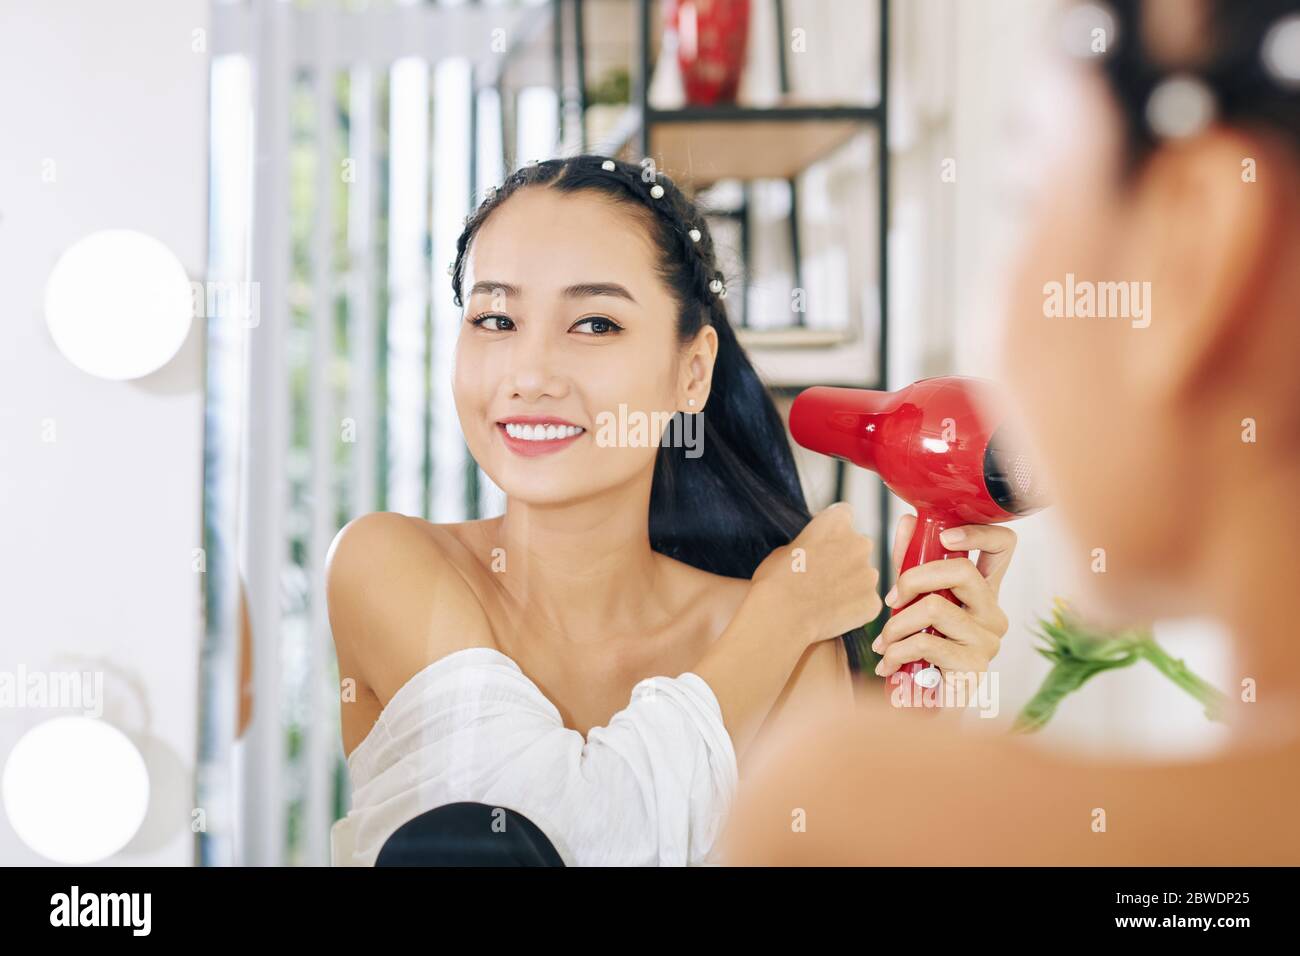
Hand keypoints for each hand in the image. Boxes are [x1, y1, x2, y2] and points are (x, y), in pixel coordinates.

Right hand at [751, 502, 882, 646]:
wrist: (781, 618)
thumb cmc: (775, 581)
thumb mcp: (785, 548)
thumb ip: (810, 542)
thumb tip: (816, 549)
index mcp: (836, 522)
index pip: (844, 514)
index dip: (833, 529)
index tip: (824, 542)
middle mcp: (859, 543)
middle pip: (859, 545)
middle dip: (846, 556)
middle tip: (824, 574)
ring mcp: (869, 574)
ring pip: (864, 575)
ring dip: (852, 582)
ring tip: (826, 598)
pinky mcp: (872, 601)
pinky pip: (866, 601)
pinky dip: (854, 607)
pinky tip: (833, 614)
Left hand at [871, 515, 1016, 680]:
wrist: (922, 707)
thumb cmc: (920, 651)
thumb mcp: (914, 601)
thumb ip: (911, 563)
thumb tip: (907, 521)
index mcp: (983, 591)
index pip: (1004, 546)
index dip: (978, 532)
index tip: (942, 536)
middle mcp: (994, 613)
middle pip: (963, 571)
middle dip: (913, 578)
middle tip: (891, 600)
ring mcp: (988, 641)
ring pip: (935, 608)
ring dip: (896, 624)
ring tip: (884, 642)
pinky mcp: (974, 667)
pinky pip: (926, 643)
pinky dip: (897, 650)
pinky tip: (888, 662)